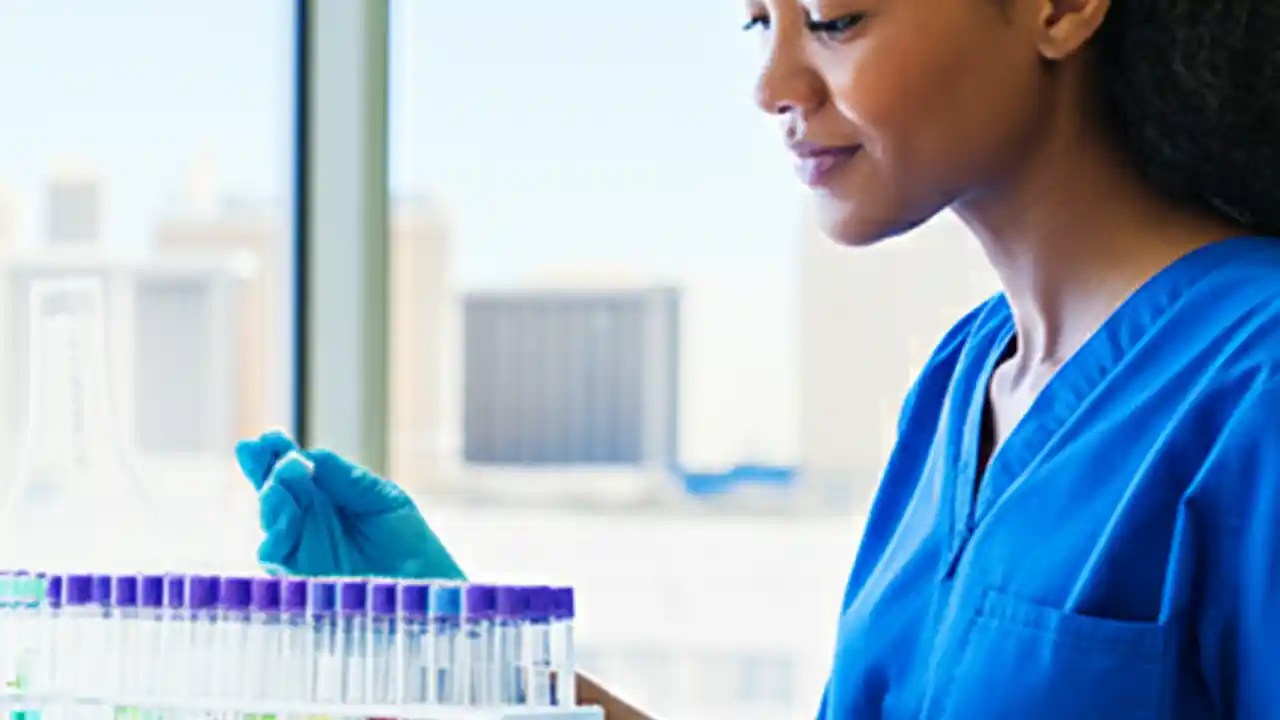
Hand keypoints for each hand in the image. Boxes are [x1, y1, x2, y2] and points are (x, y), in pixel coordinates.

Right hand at [235, 430, 465, 579]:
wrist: (428, 584)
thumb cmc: (409, 540)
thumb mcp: (383, 499)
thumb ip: (346, 479)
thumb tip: (309, 456)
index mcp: (324, 497)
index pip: (291, 471)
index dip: (275, 453)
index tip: (269, 437)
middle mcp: (306, 521)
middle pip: (274, 492)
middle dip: (263, 469)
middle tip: (260, 449)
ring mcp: (302, 550)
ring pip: (272, 523)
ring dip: (271, 499)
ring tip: (279, 480)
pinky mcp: (302, 579)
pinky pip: (278, 558)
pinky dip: (277, 534)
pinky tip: (285, 512)